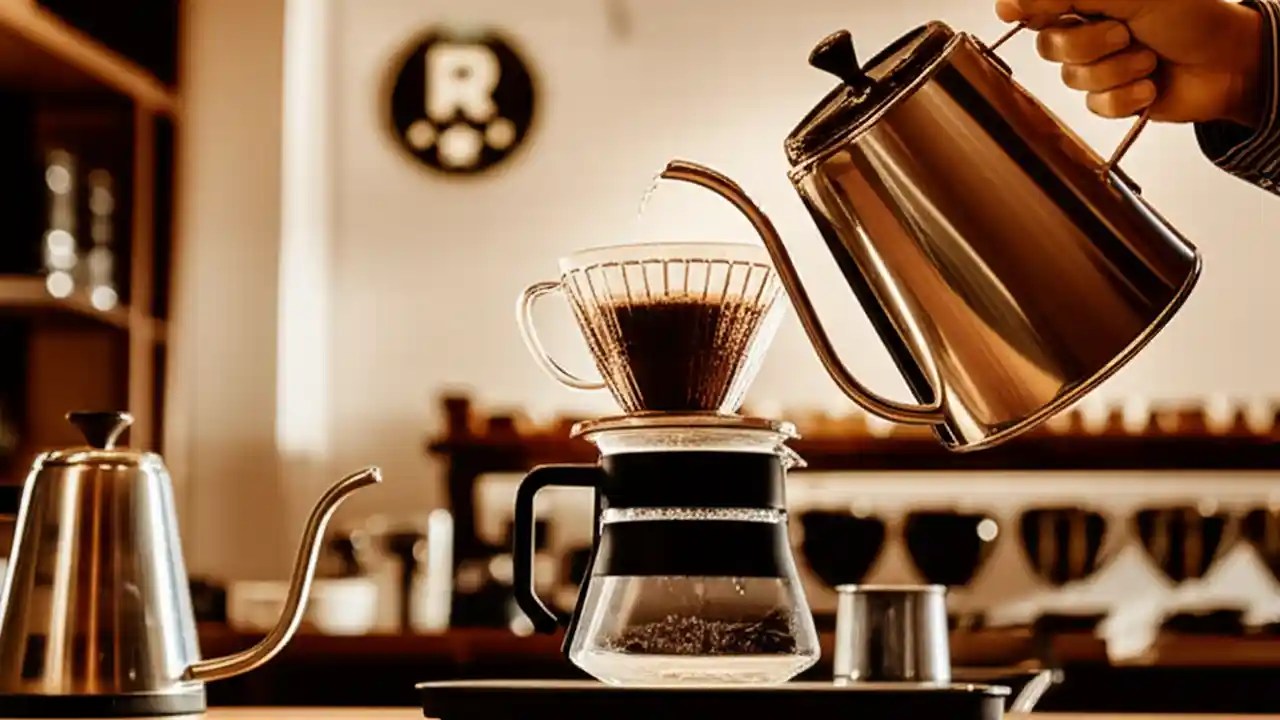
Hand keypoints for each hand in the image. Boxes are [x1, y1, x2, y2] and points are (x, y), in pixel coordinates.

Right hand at [995, 0, 1264, 126]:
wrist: (1229, 62)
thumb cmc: (1189, 16)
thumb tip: (1005, 3)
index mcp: (1087, 0)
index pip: (1035, 7)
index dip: (1028, 11)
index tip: (1020, 13)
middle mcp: (1088, 30)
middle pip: (1050, 46)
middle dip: (1091, 45)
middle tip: (1126, 33)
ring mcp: (1099, 65)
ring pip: (1074, 79)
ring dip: (1117, 71)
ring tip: (1149, 59)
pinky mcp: (1111, 98)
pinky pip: (1095, 106)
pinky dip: (1126, 98)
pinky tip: (1150, 86)